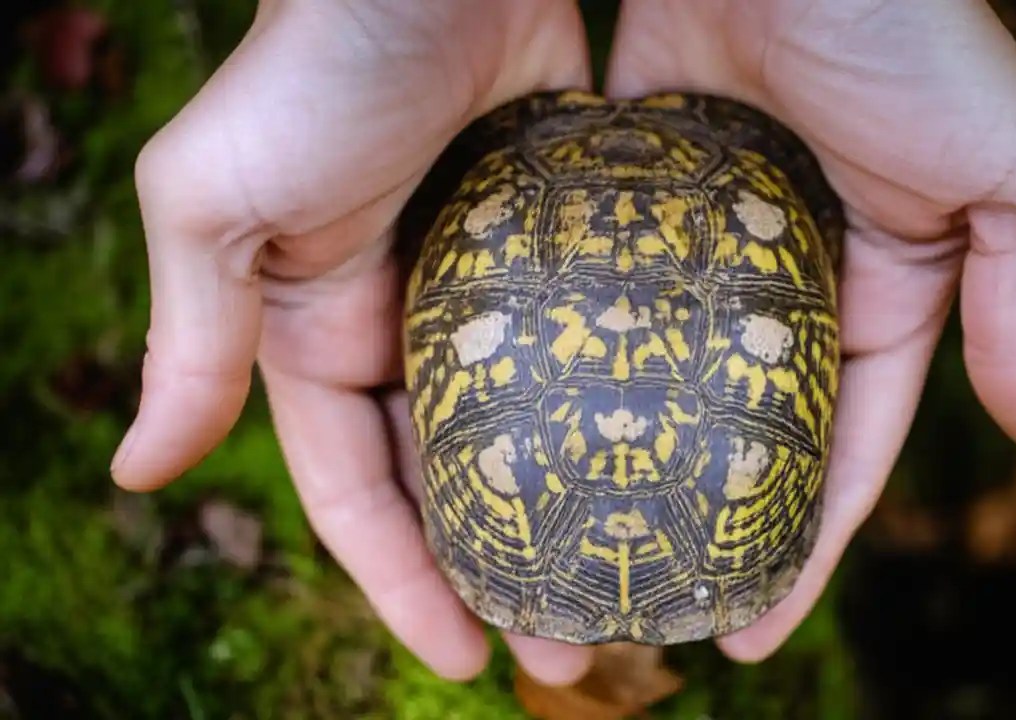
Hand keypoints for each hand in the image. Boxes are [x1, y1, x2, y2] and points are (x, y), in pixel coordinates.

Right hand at [110, 0, 594, 684]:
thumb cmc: (317, 66)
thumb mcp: (215, 202)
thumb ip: (195, 339)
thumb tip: (141, 476)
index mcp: (322, 334)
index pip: (360, 491)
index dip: (405, 583)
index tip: (465, 663)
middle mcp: (412, 326)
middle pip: (461, 480)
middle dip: (503, 572)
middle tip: (572, 654)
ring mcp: (499, 292)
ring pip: (536, 433)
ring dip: (572, 513)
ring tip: (633, 588)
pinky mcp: (573, 247)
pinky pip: (602, 354)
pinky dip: (625, 416)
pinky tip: (681, 468)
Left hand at [607, 0, 1015, 660]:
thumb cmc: (915, 34)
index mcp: (883, 292)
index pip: (840, 452)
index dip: (802, 550)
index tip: (746, 634)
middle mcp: (789, 281)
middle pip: (742, 434)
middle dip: (703, 529)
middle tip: (644, 621)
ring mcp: (703, 245)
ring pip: (663, 383)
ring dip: (628, 467)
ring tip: (571, 554)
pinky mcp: (627, 196)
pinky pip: (595, 302)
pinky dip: (569, 367)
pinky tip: (522, 437)